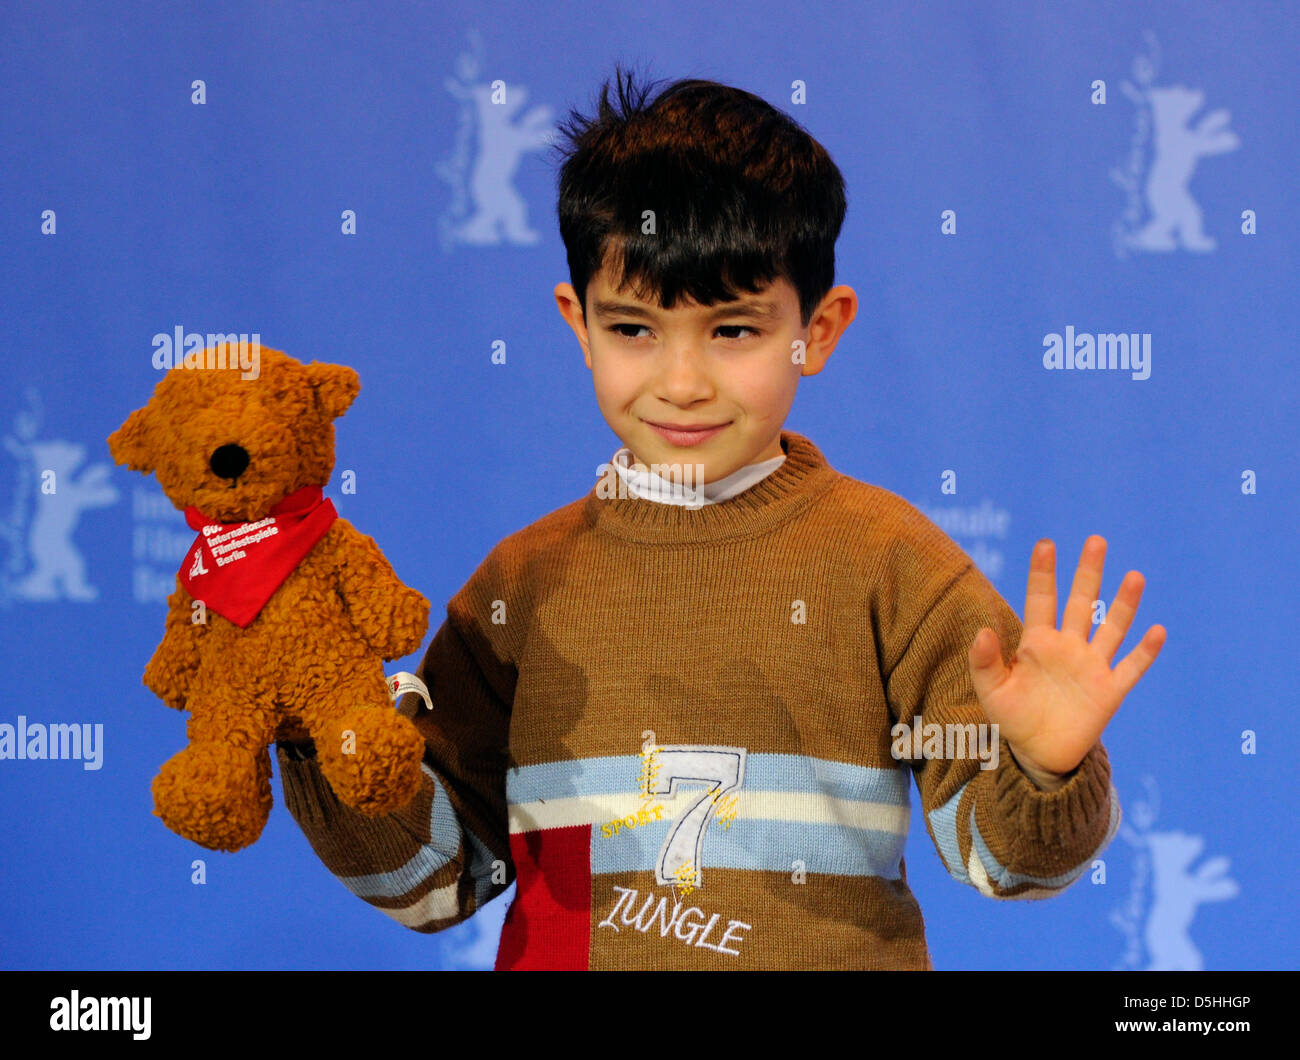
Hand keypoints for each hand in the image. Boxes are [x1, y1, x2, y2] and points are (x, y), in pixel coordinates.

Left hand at [968, 536, 1166, 790]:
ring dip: (1123, 604)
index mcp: (1037, 642)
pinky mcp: (1109, 690)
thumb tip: (981, 632)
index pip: (1042, 599)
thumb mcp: (991, 690)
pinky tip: (1157, 631)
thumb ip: (985, 661)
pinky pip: (1131, 667)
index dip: (1044, 572)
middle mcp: (1068, 646)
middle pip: (1082, 602)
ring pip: (1111, 628)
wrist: (1039, 752)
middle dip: (1088, 573)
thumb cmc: (1012, 716)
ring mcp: (1091, 666)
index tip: (1046, 544)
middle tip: (1096, 541)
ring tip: (1134, 576)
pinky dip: (1145, 651)